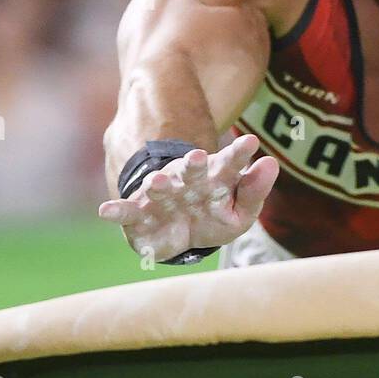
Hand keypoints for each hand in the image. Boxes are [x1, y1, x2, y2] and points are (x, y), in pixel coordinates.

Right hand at [98, 134, 279, 261]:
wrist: (182, 235)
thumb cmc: (214, 216)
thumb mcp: (241, 211)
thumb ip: (255, 190)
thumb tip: (272, 162)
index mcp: (214, 178)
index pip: (230, 163)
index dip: (239, 153)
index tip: (251, 142)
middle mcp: (186, 182)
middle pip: (190, 171)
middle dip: (193, 164)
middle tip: (198, 156)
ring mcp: (161, 195)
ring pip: (158, 187)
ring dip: (157, 184)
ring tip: (157, 181)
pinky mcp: (140, 214)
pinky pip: (127, 212)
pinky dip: (116, 211)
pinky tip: (106, 210)